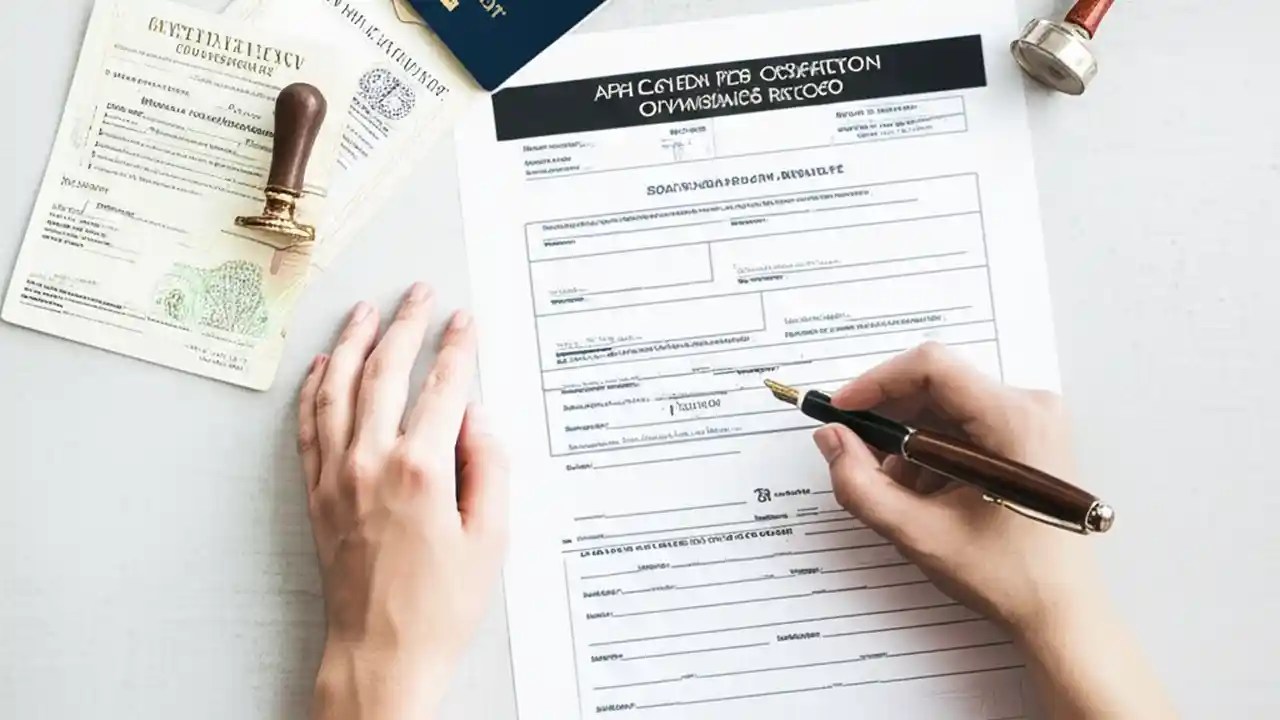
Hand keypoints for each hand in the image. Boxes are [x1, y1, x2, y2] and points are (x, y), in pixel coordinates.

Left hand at [297, 283, 508, 719]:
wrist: (381, 653)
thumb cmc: (438, 607)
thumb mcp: (491, 538)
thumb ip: (489, 467)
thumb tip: (477, 418)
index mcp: (421, 470)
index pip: (444, 387)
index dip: (457, 348)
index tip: (464, 323)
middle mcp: (371, 462)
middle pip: (386, 371)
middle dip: (405, 324)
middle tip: (418, 295)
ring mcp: (337, 474)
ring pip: (338, 387)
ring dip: (352, 342)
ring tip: (365, 311)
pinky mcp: (317, 492)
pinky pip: (308, 424)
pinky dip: (314, 387)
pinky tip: (322, 367)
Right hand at [812, 342, 1092, 633]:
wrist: (1062, 611)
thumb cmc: (1010, 577)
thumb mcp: (920, 534)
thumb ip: (861, 485)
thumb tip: (831, 439)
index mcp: (1014, 421)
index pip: (932, 367)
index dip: (877, 381)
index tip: (843, 409)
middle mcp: (1030, 408)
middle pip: (936, 385)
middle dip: (889, 418)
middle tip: (857, 454)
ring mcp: (1032, 420)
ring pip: (946, 405)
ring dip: (908, 439)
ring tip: (896, 488)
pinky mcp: (1027, 436)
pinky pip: (964, 424)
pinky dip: (931, 449)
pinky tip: (923, 491)